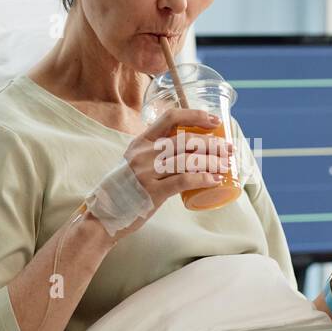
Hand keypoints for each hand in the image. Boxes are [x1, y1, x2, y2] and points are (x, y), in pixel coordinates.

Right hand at [98, 107, 232, 242]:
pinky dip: (203, 179)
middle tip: (227, 150)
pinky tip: (215, 180)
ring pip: (188, 159)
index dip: (195, 115)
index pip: (171, 117)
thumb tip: (185, 148)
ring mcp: (147, 172)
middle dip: (212, 143)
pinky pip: (184, 181)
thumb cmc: (125, 189)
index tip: (214, 121)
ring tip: (225, 165)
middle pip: (185, 140)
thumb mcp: (134, 162)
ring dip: (212, 161)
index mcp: (141, 141)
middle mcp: (143, 153)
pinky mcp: (152, 192)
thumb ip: (153, 153)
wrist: (104, 215)